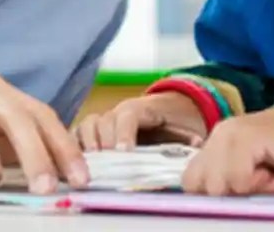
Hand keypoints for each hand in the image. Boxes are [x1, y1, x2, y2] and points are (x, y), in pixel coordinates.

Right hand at [74, 92, 206, 150]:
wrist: (162, 109)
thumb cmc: (170, 121)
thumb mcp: (181, 126)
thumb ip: (185, 134)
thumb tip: (197, 142)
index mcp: (140, 108)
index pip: (128, 115)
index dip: (124, 133)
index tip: (124, 152)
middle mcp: (117, 111)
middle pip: (103, 121)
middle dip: (104, 142)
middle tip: (105, 162)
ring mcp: (103, 120)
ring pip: (87, 125)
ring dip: (87, 144)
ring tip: (90, 165)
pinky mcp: (92, 131)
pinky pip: (77, 135)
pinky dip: (76, 147)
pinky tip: (78, 163)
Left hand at [180, 112, 273, 195]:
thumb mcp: (259, 169)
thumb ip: (233, 179)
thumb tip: (215, 199)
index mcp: (219, 139)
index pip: (192, 179)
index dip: (216, 193)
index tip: (245, 189)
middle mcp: (220, 133)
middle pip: (197, 184)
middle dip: (227, 193)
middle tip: (259, 180)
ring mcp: (230, 134)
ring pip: (216, 186)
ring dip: (248, 188)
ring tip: (272, 173)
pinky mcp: (245, 139)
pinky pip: (238, 181)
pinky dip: (262, 183)